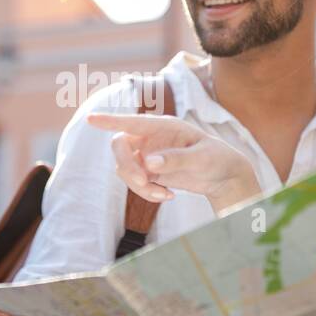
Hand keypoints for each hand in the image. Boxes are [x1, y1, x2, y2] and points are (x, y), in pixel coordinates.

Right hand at [86, 112, 260, 213]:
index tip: (91, 119)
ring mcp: (147, 155)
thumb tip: (148, 162)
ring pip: (124, 168)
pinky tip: (167, 196)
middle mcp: (151, 138)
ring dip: (138, 185)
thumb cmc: (216, 159)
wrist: (223, 177)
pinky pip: (135, 183)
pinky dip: (147, 193)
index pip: (132, 122)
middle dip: (127, 166)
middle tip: (143, 183)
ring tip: (163, 195)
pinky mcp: (149, 172)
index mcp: (164, 126)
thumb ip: (176, 159)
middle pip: (120, 146)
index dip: (110, 120)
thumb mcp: (201, 158)